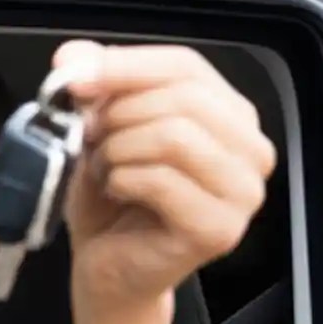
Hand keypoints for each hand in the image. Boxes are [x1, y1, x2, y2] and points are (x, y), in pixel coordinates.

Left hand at [56, 40, 276, 314]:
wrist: (107, 268)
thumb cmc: (112, 199)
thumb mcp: (101, 129)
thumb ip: (96, 86)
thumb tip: (71, 55)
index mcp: (231, 115)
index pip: (187, 66)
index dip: (125, 65)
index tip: (72, 76)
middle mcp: (251, 150)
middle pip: (182, 98)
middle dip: (119, 114)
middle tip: (91, 139)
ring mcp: (243, 194)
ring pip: (174, 136)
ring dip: (119, 149)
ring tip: (106, 169)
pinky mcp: (219, 229)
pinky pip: (161, 180)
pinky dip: (122, 179)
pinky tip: (116, 192)